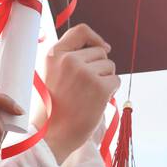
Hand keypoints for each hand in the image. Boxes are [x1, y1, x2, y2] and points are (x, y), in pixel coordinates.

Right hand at [41, 24, 119, 164]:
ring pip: (109, 66)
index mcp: (54, 55)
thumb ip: (68, 59)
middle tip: (86, 88)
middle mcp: (69, 60)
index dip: (95, 38)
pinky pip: (116, 80)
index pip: (80, 31)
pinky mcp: (100, 87)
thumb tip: (101, 47)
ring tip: (88, 96)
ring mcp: (85, 73)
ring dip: (105, 79)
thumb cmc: (52, 108)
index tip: (103, 48)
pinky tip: (96, 102)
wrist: (52, 136)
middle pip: (99, 52)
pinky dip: (111, 91)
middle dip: (100, 67)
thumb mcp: (50, 75)